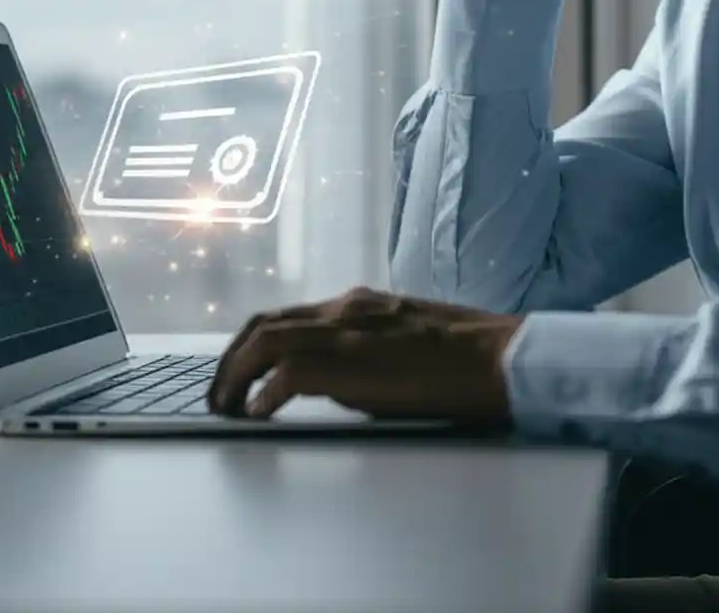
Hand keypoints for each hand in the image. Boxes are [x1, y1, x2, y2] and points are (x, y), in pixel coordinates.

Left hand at [207, 287, 523, 421]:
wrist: (499, 358)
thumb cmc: (465, 355)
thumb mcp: (401, 340)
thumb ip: (363, 351)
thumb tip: (335, 382)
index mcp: (354, 304)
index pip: (285, 316)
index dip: (252, 345)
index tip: (239, 371)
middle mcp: (342, 310)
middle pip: (262, 325)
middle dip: (230, 360)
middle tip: (218, 394)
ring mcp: (345, 332)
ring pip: (266, 342)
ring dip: (236, 376)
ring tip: (227, 408)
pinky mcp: (352, 362)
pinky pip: (290, 374)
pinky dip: (267, 393)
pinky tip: (260, 414)